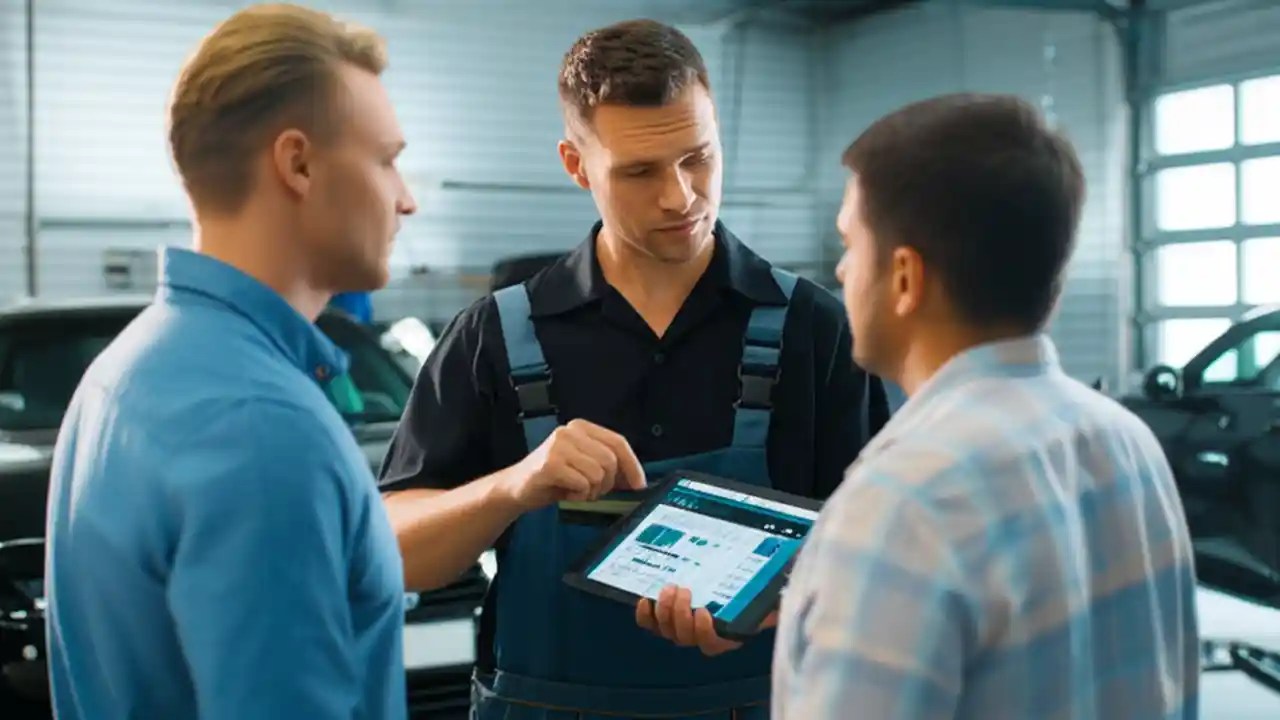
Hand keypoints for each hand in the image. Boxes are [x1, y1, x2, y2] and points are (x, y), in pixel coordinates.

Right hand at [501, 419, 645, 510]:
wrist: (515, 488)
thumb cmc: (553, 479)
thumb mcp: (584, 466)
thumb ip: (608, 467)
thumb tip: (637, 480)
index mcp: (581, 427)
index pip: (618, 442)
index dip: (633, 465)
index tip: (639, 485)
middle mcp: (570, 431)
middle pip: (610, 460)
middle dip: (606, 483)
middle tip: (591, 490)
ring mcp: (559, 446)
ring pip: (598, 473)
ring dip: (591, 491)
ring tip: (576, 490)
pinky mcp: (550, 463)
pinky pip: (582, 484)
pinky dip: (579, 495)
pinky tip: (566, 493)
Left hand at [636, 585, 777, 656]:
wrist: (736, 583)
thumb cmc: (755, 589)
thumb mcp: (769, 592)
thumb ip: (775, 595)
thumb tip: (786, 586)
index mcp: (727, 635)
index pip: (711, 644)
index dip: (704, 632)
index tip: (705, 611)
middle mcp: (703, 636)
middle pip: (684, 637)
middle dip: (680, 614)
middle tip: (684, 590)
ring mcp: (682, 628)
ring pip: (667, 631)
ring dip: (665, 611)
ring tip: (669, 588)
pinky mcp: (667, 618)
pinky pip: (651, 624)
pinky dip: (646, 615)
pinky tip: (646, 599)